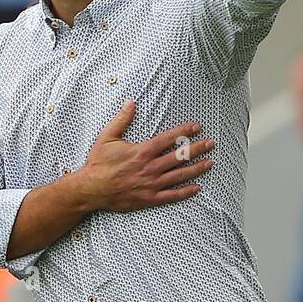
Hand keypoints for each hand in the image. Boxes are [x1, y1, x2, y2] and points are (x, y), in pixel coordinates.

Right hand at [81, 101, 214, 212]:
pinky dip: (185, 192)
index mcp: (141, 151)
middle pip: (179, 157)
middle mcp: (150, 168)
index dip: (184, 132)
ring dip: (196, 169)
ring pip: (179, 175)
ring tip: (210, 163)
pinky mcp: (149, 199)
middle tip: (211, 143)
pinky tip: (196, 188)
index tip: (196, 127)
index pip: (168, 139)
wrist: (91, 190)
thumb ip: (121, 120)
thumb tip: (131, 103)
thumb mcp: (107, 137)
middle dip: (197, 149)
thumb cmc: (98, 164)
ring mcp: (151, 184)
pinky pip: (171, 196)